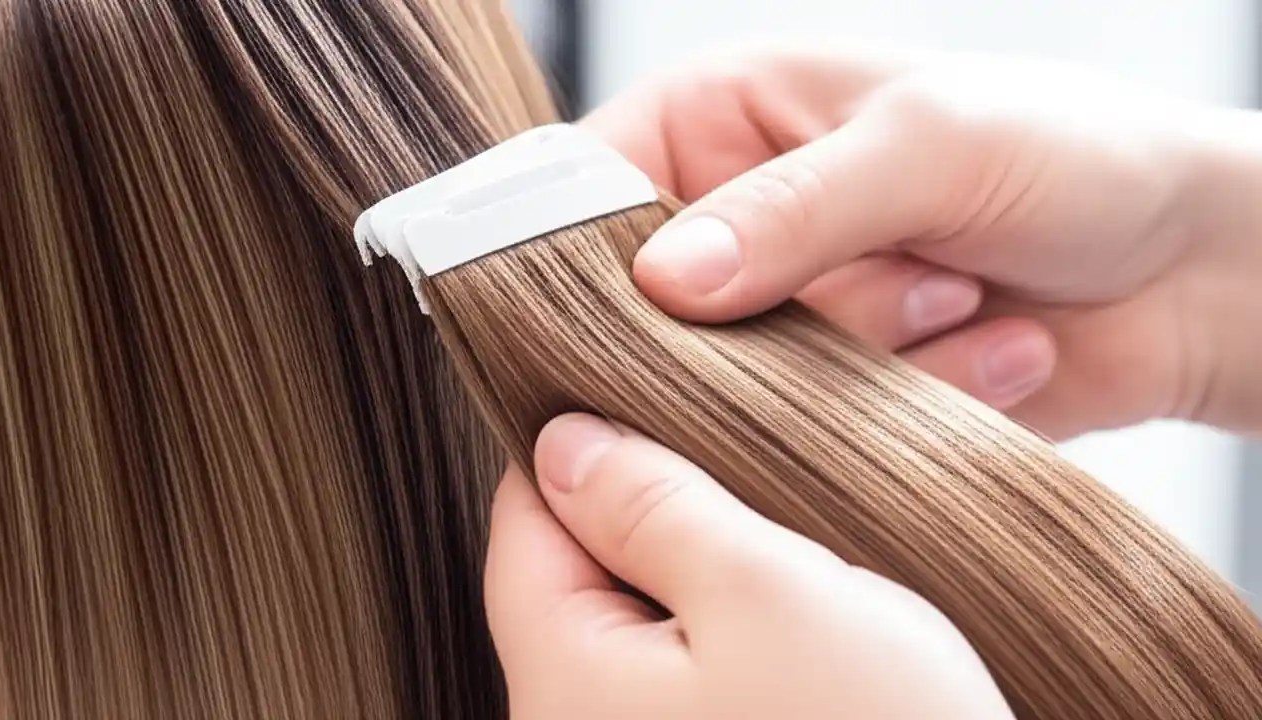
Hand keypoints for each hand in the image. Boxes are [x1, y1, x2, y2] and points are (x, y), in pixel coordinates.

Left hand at [485, 413, 1013, 718]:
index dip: (579, 448)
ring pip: (634, 623)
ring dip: (697, 573)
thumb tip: (563, 443)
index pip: (522, 526)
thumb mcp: (767, 593)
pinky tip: (787, 622)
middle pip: (576, 576)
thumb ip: (652, 507)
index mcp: (563, 686)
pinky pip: (679, 673)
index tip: (643, 401)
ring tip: (773, 543)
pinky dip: (723, 631)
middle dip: (648, 512)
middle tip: (737, 473)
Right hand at [585, 46, 1261, 436]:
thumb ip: (793, 210)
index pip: (590, 186)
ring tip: (958, 288)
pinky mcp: (825, 392)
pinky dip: (902, 395)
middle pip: (647, 305)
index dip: (583, 251)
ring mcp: (781, 312)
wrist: (1185, 271)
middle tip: (902, 270)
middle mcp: (736, 218)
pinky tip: (987, 340)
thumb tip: (666, 279)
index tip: (639, 303)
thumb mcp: (929, 145)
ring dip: (860, 349)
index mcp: (727, 118)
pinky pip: (805, 427)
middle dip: (765, 315)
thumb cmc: (1072, 157)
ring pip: (728, 379)